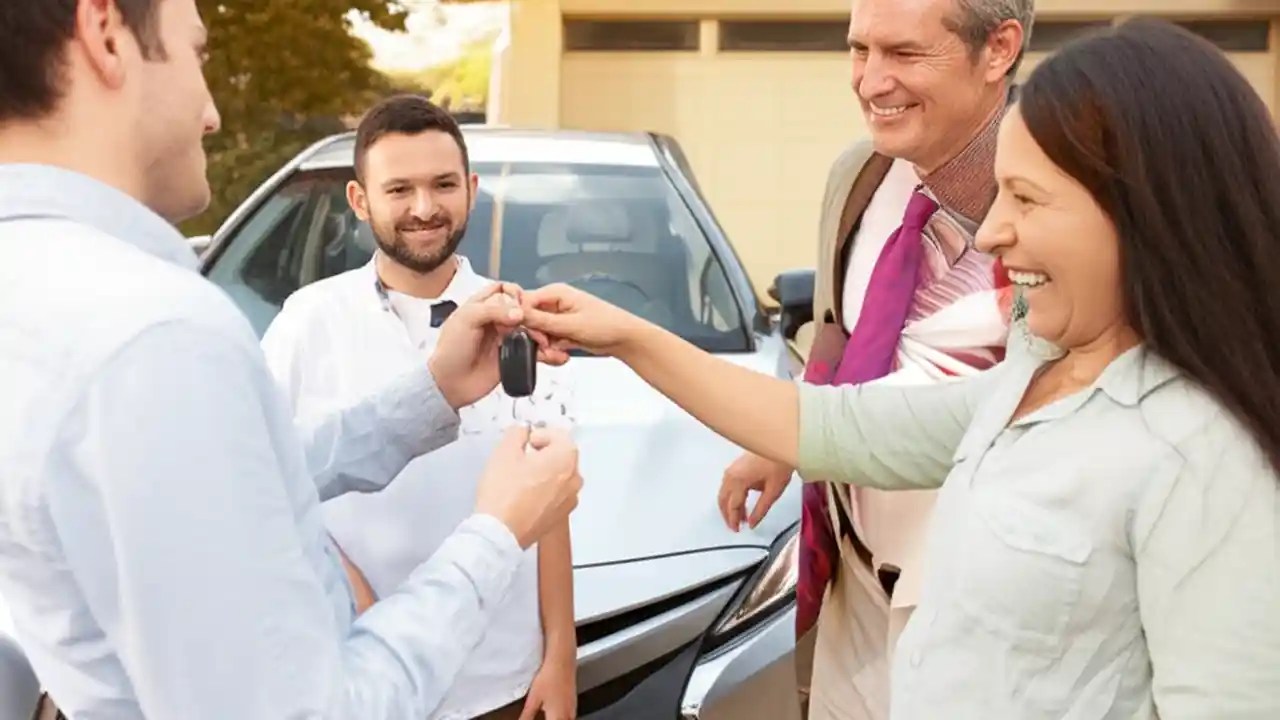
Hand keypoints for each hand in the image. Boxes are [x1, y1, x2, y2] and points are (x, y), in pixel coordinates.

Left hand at [429, 283, 567, 409]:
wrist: (451, 383)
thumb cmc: (452, 349)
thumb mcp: (467, 319)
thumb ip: (493, 310)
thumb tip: (520, 312)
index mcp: (480, 306)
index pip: (502, 289)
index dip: (512, 292)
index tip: (518, 302)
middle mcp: (494, 319)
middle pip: (519, 306)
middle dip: (528, 311)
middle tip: (529, 321)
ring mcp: (504, 337)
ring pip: (528, 326)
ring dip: (537, 329)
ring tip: (540, 337)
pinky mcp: (513, 355)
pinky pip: (531, 347)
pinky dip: (540, 347)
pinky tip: (545, 348)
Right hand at [476, 426, 582, 549]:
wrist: (499, 532)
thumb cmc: (504, 496)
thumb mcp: (504, 451)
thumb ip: (517, 432)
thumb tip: (521, 431)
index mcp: (566, 458)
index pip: (558, 435)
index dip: (538, 434)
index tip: (525, 441)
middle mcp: (574, 479)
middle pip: (561, 455)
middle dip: (542, 453)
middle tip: (520, 457)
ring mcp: (569, 500)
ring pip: (558, 476)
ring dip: (542, 472)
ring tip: (518, 478)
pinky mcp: (560, 516)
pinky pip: (555, 495)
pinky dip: (543, 491)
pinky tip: (522, 494)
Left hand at [519, 656, 576, 719]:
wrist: (562, 661)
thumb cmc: (549, 677)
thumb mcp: (533, 699)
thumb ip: (527, 715)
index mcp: (557, 717)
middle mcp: (568, 715)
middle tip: (543, 718)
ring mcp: (573, 709)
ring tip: (548, 717)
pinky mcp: (574, 702)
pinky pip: (570, 717)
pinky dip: (562, 718)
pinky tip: (555, 715)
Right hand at [520, 283, 648, 358]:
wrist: (624, 339)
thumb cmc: (606, 324)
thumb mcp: (570, 324)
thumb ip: (541, 320)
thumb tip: (517, 314)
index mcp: (555, 292)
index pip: (523, 303)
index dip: (523, 321)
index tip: (532, 335)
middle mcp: (553, 303)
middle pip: (528, 320)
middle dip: (536, 338)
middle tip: (547, 347)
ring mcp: (556, 318)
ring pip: (536, 334)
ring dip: (544, 347)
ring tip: (558, 353)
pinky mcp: (560, 331)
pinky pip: (546, 342)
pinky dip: (552, 351)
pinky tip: (562, 354)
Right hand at [718, 452, 792, 531]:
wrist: (781, 443)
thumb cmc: (779, 464)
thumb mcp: (773, 491)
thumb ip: (761, 510)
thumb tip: (752, 523)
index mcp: (738, 481)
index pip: (732, 506)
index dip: (734, 520)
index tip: (737, 530)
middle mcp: (731, 475)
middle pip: (723, 499)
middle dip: (728, 515)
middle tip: (735, 526)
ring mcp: (732, 469)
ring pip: (724, 492)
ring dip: (729, 505)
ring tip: (741, 517)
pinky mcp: (736, 465)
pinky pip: (728, 485)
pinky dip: (731, 496)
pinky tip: (742, 502)